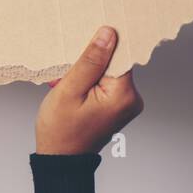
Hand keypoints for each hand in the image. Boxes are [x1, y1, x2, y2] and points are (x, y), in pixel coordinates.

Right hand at [35, 26, 143, 154]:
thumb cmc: (61, 129)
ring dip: (85, 74)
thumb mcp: (69, 90)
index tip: (80, 54)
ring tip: (66, 86)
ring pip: (107, 73)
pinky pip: (105, 84)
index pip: (120, 55)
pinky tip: (72, 92)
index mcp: (124, 95)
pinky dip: (88, 83)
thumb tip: (108, 34)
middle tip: (66, 76)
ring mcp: (126, 104)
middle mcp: (132, 99)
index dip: (99, 49)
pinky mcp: (118, 106)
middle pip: (114, 63)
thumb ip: (90, 61)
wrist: (60, 159)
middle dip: (88, 64)